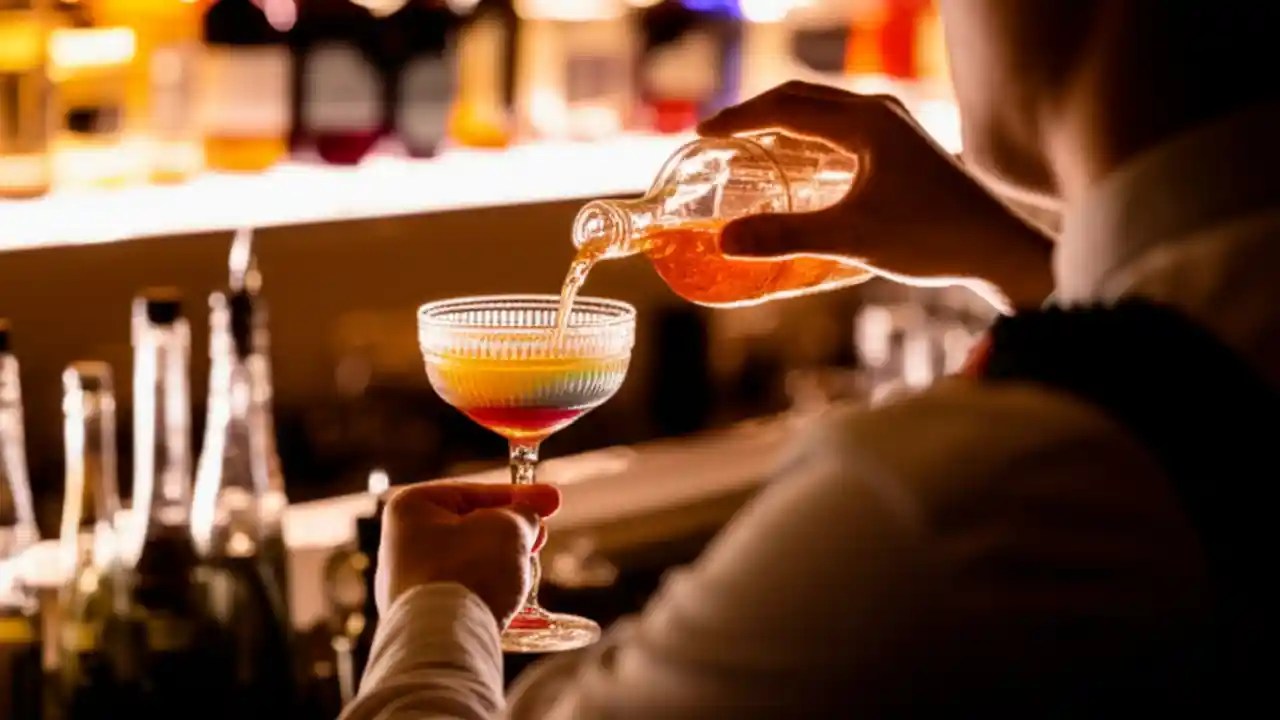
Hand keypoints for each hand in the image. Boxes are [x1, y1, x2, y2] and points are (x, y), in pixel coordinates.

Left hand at [378, 481, 561, 626]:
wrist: (446, 640)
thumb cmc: (470, 570)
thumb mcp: (507, 527)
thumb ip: (522, 514)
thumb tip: (527, 518)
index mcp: (410, 508)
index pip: (473, 493)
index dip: (518, 495)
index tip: (551, 499)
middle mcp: (400, 545)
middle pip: (469, 528)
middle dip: (510, 531)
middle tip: (540, 534)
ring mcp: (408, 584)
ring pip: (469, 561)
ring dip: (501, 562)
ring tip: (526, 569)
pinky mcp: (422, 617)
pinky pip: (463, 592)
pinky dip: (488, 589)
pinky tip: (508, 596)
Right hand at [699, 81, 1054, 308]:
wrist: (997, 248)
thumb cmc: (931, 238)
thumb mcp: (851, 239)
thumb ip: (786, 236)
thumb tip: (724, 240)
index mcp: (865, 121)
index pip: (786, 107)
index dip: (739, 120)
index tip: (702, 135)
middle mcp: (881, 112)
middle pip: (803, 98)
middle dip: (756, 113)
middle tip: (718, 136)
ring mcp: (897, 128)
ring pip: (826, 110)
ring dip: (784, 121)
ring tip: (751, 144)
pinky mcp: (906, 148)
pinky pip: (845, 126)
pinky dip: (811, 135)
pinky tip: (803, 164)